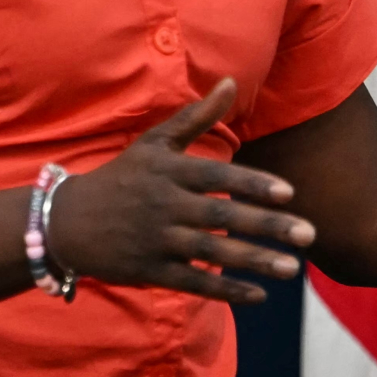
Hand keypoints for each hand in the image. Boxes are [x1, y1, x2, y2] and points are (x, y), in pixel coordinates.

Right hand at [42, 79, 316, 303]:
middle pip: (222, 216)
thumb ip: (196, 117)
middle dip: (267, 227)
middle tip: (309, 235)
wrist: (67, 223)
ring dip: (254, 261)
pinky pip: (193, 283)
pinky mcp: (150, 271)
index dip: (252, 185)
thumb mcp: (155, 142)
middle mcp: (165, 206)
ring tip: (292, 268)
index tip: (289, 194)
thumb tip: (229, 81)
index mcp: (170, 173)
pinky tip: (259, 295)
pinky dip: (225, 290)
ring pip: (212, 253)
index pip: (218, 178)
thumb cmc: (122, 177)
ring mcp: (157, 241)